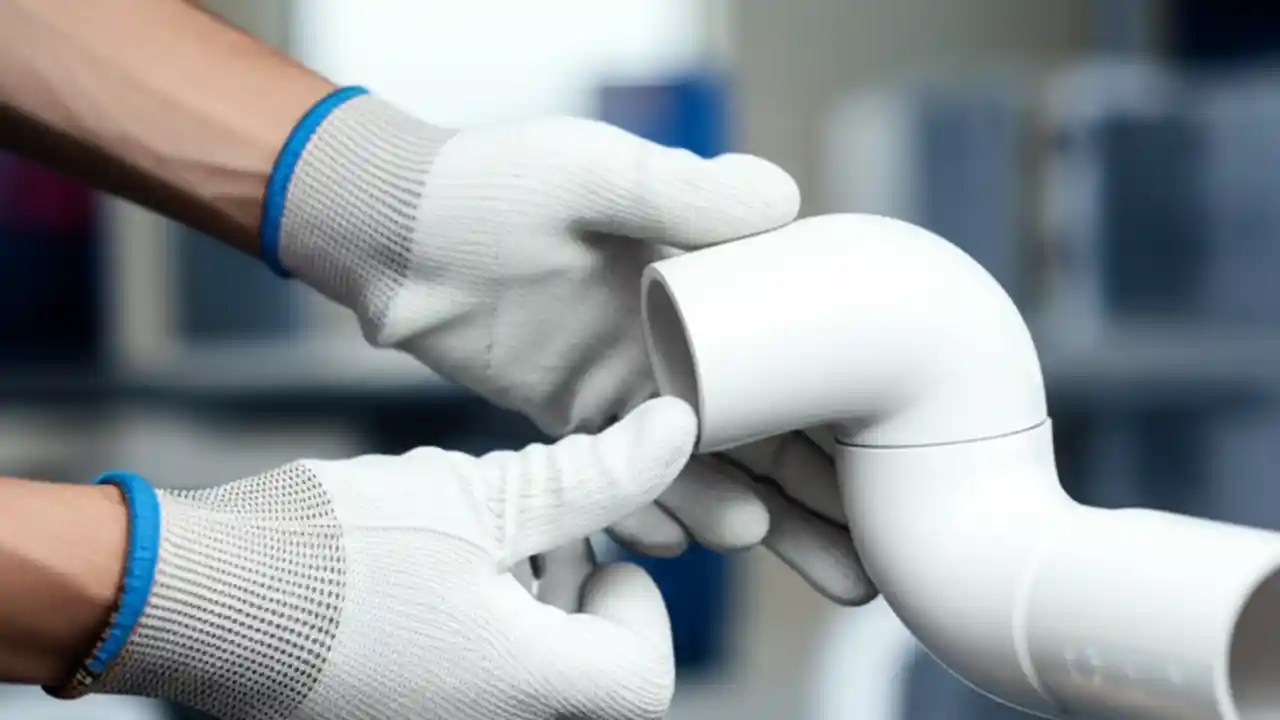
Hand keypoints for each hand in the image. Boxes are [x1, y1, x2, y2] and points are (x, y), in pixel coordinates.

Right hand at [80, 398, 694, 719]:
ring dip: (516, 602)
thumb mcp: (481, 497)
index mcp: (526, 688)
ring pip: (526, 673)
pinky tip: (420, 573)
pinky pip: (469, 685)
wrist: (191, 594)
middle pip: (585, 673)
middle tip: (515, 527)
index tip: (584, 544)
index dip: (634, 601)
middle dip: (566, 589)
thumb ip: (593, 478)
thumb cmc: (331, 547)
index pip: (647, 677)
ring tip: (456, 537)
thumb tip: (678, 434)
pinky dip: (469, 629)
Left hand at [273, 92, 870, 601]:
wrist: (393, 234)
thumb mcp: (591, 172)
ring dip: (743, 508)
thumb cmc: (489, 184)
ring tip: (781, 550)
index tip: (890, 453)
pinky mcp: (572, 416)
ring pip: (702, 462)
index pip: (792, 346)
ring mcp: (625, 381)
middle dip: (815, 486)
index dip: (842, 402)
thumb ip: (679, 194)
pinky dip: (650, 506)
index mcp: (698, 276)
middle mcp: (674, 336)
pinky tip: (679, 538)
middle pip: (764, 423)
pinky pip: (623, 476)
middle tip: (863, 547)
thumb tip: (785, 198)